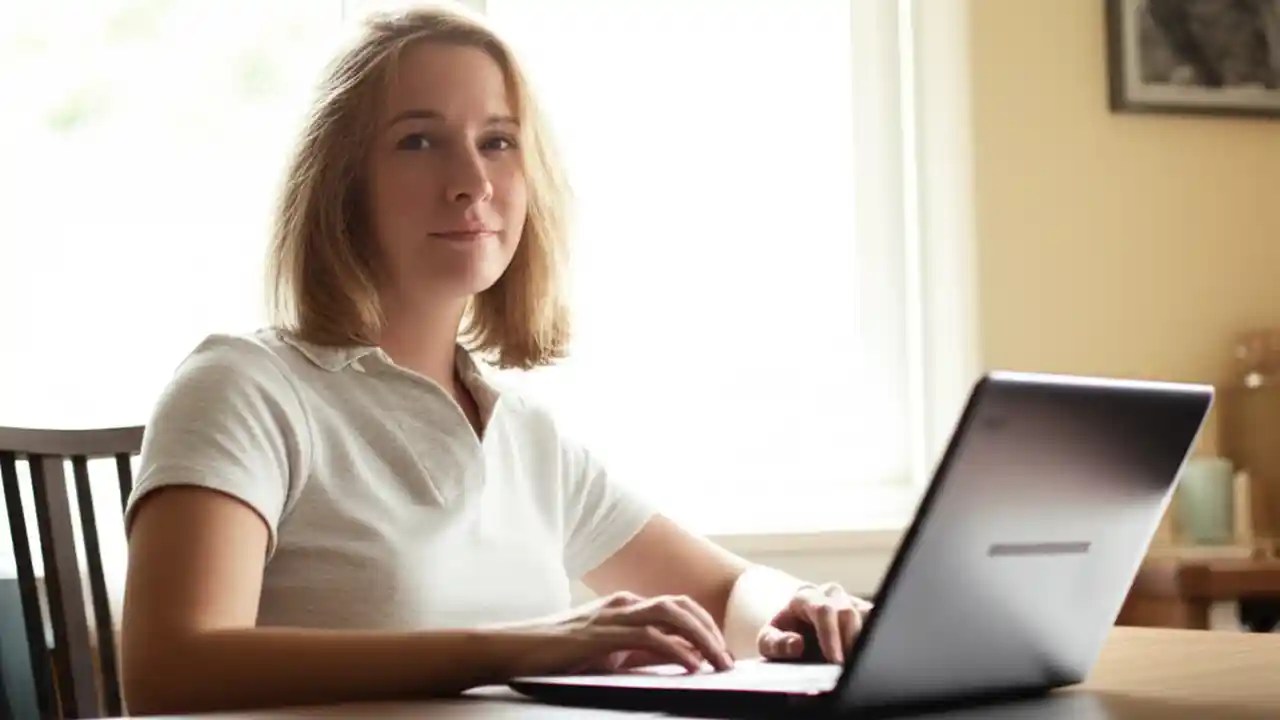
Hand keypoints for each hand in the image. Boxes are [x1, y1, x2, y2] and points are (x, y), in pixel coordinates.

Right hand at [508, 591, 734, 676]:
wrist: (514, 649)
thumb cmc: (557, 655)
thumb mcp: (606, 654)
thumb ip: (639, 654)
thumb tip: (679, 661)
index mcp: (626, 605)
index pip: (678, 608)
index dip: (705, 627)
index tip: (722, 652)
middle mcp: (624, 603)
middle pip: (682, 606)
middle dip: (712, 631)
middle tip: (728, 660)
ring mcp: (614, 615)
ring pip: (673, 614)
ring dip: (703, 637)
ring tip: (720, 662)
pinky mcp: (604, 634)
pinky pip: (651, 636)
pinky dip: (677, 650)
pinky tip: (692, 666)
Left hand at [757, 583, 872, 663]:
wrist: (797, 624)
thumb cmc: (784, 634)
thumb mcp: (768, 640)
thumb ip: (777, 643)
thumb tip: (797, 644)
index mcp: (806, 597)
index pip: (823, 611)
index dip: (831, 636)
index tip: (835, 661)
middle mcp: (831, 595)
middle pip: (849, 614)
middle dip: (851, 643)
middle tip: (850, 670)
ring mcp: (851, 601)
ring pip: (868, 617)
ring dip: (866, 642)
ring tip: (861, 667)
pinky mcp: (866, 613)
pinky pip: (878, 622)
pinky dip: (876, 641)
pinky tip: (872, 660)